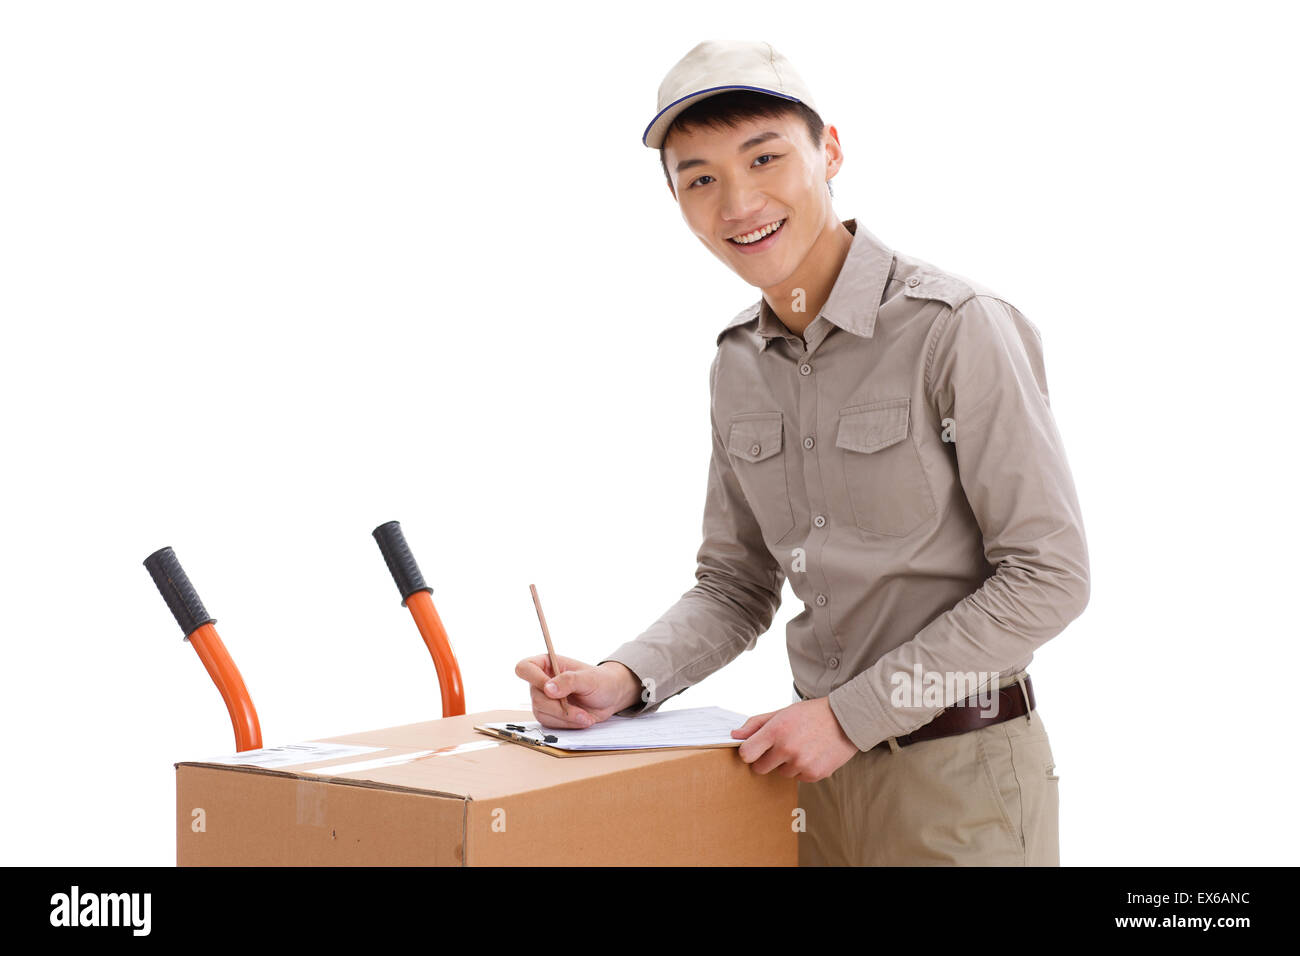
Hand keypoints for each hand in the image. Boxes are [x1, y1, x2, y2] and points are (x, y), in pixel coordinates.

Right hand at [514, 655, 642, 728]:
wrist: (610, 698)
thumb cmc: (601, 681)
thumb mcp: (589, 678)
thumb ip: (569, 681)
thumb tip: (548, 689)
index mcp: (547, 663)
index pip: (525, 668)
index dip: (535, 679)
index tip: (552, 690)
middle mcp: (541, 681)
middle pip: (535, 697)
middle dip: (559, 707)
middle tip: (580, 711)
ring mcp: (544, 699)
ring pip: (542, 713)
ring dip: (566, 718)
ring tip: (585, 716)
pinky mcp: (549, 715)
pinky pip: (550, 724)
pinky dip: (567, 725)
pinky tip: (581, 719)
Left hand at [731, 698, 859, 781]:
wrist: (845, 720)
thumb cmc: (811, 714)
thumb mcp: (782, 712)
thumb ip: (756, 724)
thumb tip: (735, 735)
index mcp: (776, 730)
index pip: (746, 754)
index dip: (749, 752)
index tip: (754, 749)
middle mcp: (787, 748)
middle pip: (760, 768)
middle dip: (765, 760)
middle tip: (779, 748)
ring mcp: (801, 763)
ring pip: (780, 773)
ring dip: (786, 764)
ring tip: (801, 747)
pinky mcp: (814, 774)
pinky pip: (798, 778)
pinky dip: (802, 769)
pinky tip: (812, 754)